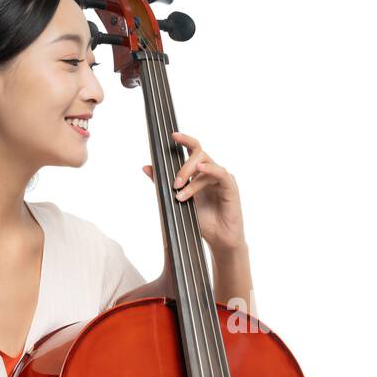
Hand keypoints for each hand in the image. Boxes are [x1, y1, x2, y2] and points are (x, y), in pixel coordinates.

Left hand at [142, 131, 244, 252]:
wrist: (219, 240)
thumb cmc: (202, 221)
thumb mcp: (177, 201)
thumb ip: (163, 183)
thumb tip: (146, 167)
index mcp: (200, 173)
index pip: (193, 150)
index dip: (184, 140)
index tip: (172, 135)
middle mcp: (211, 172)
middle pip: (198, 154)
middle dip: (183, 167)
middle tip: (174, 184)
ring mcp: (222, 178)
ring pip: (205, 165)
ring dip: (191, 179)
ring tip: (181, 196)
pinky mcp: (230, 187)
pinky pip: (220, 173)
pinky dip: (210, 169)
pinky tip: (200, 170)